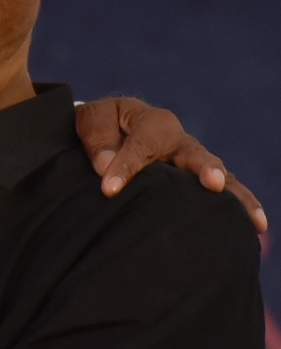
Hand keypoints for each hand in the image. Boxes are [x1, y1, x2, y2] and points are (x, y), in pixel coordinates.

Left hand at [75, 96, 265, 231]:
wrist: (112, 131)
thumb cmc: (102, 126)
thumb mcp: (92, 120)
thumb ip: (97, 138)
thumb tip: (107, 168)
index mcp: (153, 122)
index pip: (141, 145)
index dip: (126, 166)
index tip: (109, 189)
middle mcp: (179, 141)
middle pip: (195, 155)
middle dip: (204, 168)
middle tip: (211, 182)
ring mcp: (192, 161)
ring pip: (218, 176)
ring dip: (232, 196)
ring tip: (248, 218)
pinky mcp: (196, 181)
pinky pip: (222, 193)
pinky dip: (239, 206)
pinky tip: (256, 227)